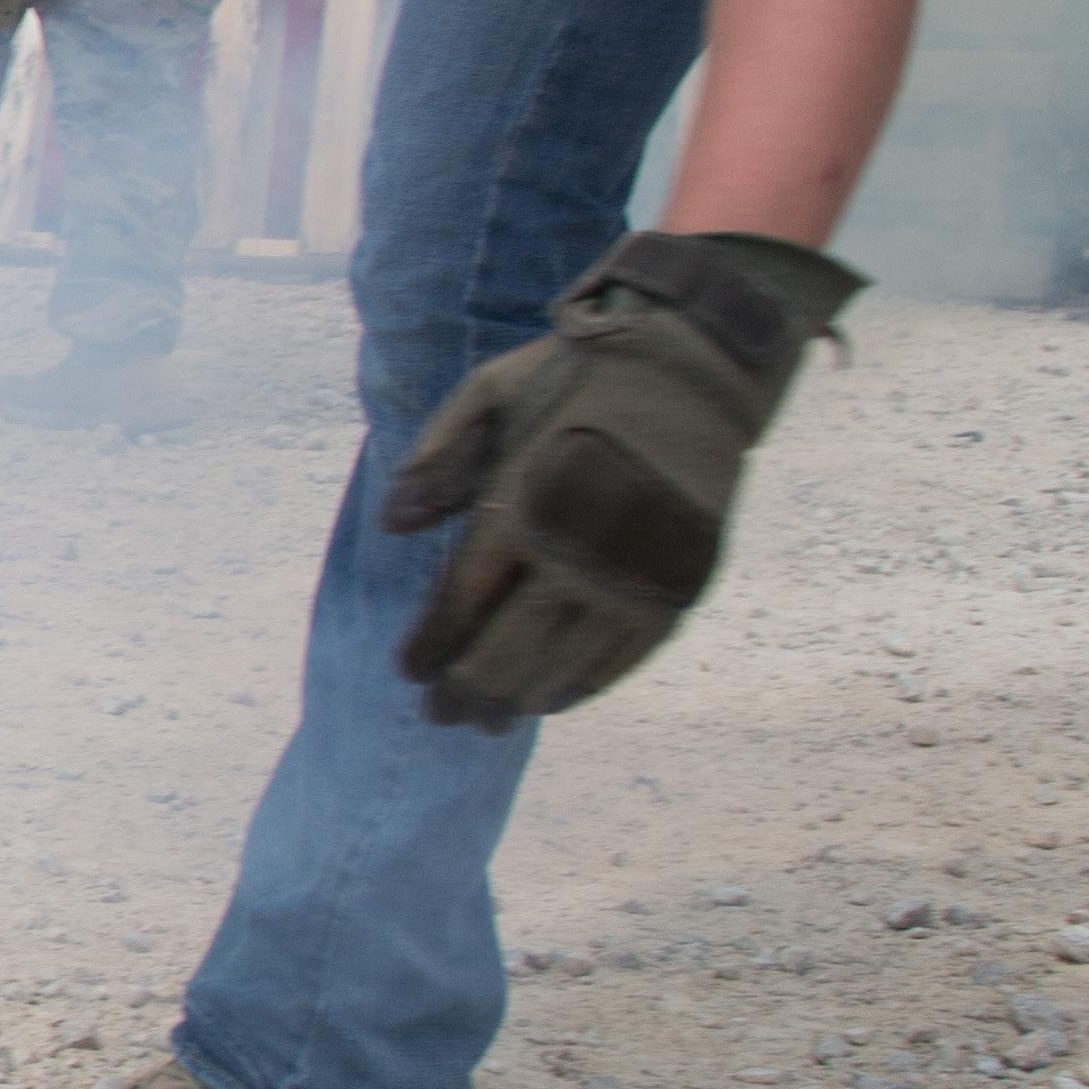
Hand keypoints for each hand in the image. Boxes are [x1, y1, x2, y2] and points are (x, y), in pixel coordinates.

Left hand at [378, 229, 861, 728]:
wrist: (696, 367)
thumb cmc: (578, 376)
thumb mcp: (490, 391)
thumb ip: (438, 458)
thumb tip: (392, 526)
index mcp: (520, 504)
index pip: (463, 600)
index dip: (433, 643)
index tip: (406, 672)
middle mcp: (576, 552)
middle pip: (509, 647)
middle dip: (468, 688)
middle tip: (440, 717)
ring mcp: (632, 574)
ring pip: (566, 663)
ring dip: (521, 697)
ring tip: (489, 721)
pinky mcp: (678, 581)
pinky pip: (624, 656)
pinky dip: (585, 684)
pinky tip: (555, 699)